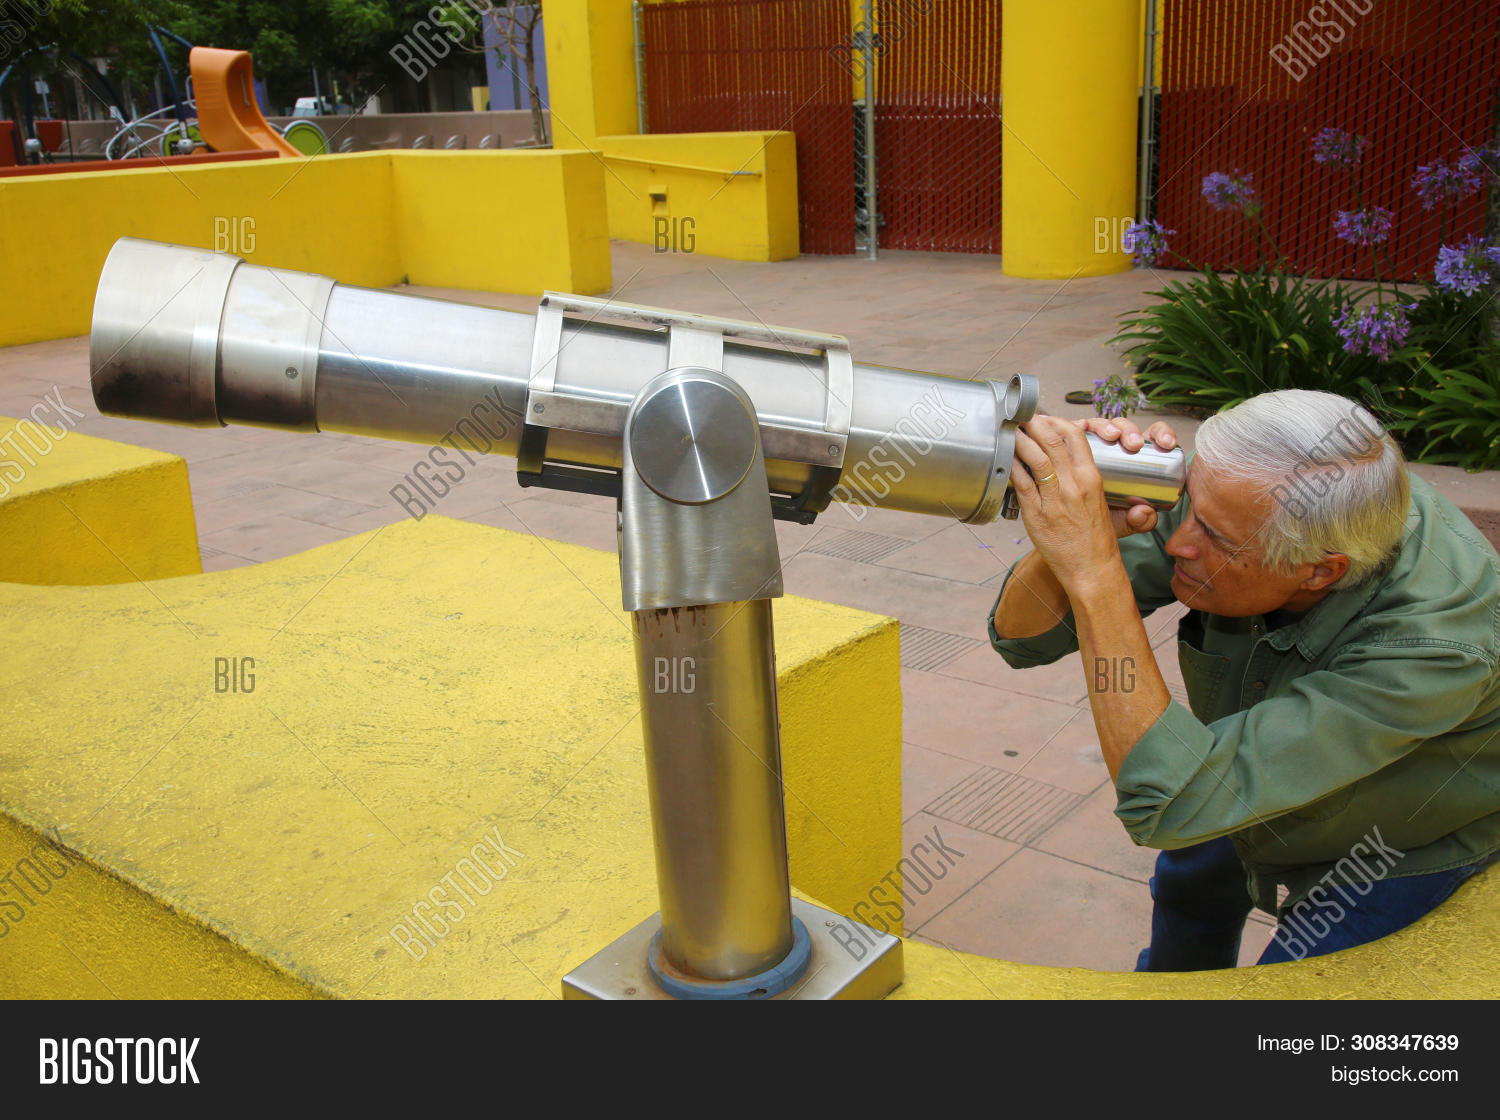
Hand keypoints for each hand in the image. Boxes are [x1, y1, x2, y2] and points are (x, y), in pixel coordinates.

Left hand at [1011, 415, 1126, 597]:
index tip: (1043, 418)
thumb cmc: (1095, 538)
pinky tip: (1005, 458)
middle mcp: (1074, 485)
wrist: (1093, 569)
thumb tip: (1064, 457)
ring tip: (1011, 430)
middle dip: (1033, 423)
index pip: (1075, 436)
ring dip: (1020, 439)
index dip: (1056, 421)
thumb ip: (1082, 477)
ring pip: (1035, 458)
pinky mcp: (1037, 515)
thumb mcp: (1098, 500)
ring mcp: (1055, 500)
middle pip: (1051, 441)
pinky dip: (1012, 466)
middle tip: (1021, 417)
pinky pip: (1021, 483)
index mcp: (1091, 478)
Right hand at [1071, 416, 1178, 538]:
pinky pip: (1074, 428)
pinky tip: (1080, 426)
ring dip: (1107, 426)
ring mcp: (1092, 442)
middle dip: (1132, 431)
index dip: (1162, 434)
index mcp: (1134, 458)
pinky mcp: (1069, 441)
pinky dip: (1077, 424)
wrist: (1070, 520)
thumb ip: (1140, 521)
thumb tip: (1145, 512)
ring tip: (1111, 436)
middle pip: (1125, 428)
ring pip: (1101, 425)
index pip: (1151, 437)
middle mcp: (1114, 445)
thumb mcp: (1122, 522)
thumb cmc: (1099, 515)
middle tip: (1134, 444)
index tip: (1167, 444)